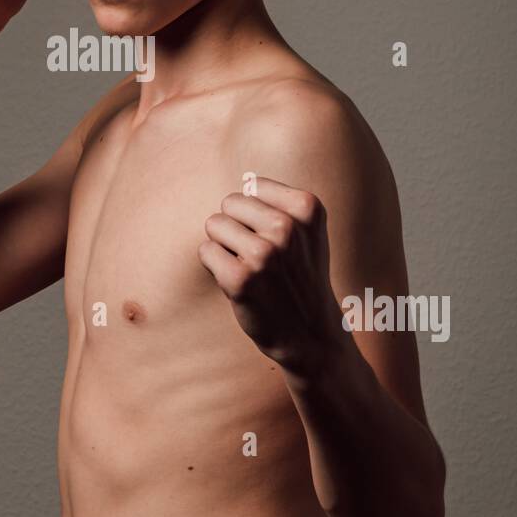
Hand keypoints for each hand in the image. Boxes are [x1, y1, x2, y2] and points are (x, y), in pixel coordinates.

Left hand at [198, 176, 343, 379]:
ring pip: (214, 224)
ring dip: (224, 246)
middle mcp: (287, 227)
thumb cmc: (300, 275)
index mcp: (307, 207)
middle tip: (260, 257)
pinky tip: (239, 283)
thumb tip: (245, 182)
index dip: (255, 213)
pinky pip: (206, 250)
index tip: (276, 239)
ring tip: (251, 269)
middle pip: (229, 202)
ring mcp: (264, 254)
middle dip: (236, 226)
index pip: (252, 186)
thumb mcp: (307, 231)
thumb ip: (279, 201)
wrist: (310, 334)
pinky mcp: (240, 279)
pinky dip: (215, 265)